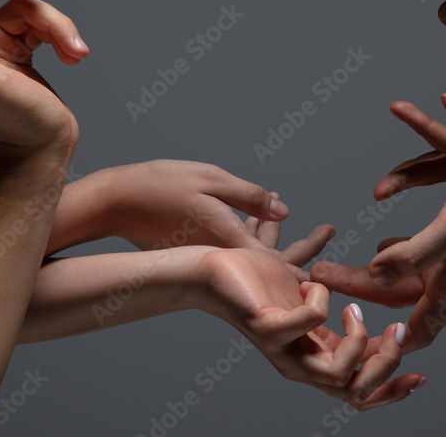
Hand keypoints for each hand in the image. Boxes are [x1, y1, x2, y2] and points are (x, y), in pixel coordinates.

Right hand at [91, 160, 333, 278]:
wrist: (115, 201)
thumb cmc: (161, 183)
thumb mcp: (211, 179)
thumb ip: (248, 196)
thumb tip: (284, 211)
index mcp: (228, 240)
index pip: (276, 264)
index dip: (305, 265)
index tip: (330, 266)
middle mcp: (220, 255)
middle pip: (270, 260)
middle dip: (302, 247)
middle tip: (329, 230)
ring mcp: (207, 253)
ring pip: (252, 252)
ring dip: (278, 240)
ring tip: (303, 225)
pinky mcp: (196, 248)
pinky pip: (233, 245)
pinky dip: (252, 234)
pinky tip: (261, 218)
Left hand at [198, 247, 424, 407]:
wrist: (212, 271)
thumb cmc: (258, 283)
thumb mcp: (307, 301)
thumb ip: (334, 312)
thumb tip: (367, 309)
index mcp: (313, 360)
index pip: (358, 393)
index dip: (392, 388)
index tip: (420, 371)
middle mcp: (299, 365)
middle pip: (356, 392)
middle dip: (387, 364)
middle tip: (396, 329)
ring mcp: (283, 351)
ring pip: (339, 372)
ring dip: (359, 337)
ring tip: (351, 306)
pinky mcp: (266, 328)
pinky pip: (310, 322)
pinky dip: (321, 298)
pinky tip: (310, 282)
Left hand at [312, 159, 445, 350]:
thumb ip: (414, 251)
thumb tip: (373, 272)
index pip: (415, 330)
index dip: (384, 342)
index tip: (348, 339)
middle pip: (397, 296)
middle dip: (358, 289)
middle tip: (318, 277)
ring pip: (406, 275)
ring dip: (373, 273)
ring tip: (338, 263)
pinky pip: (420, 253)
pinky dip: (397, 252)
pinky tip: (384, 244)